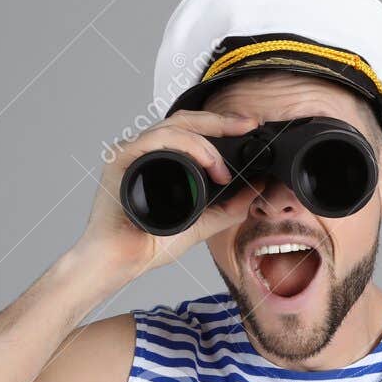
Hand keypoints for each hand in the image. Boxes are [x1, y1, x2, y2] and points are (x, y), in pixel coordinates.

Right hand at [73, 110, 260, 285]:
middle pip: (187, 119)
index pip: (194, 129)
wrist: (122, 261)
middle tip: (247, 124)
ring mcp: (134, 151)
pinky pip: (158, 139)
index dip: (222, 124)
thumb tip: (258, 188)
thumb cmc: (149, 244)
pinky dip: (187, 146)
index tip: (249, 126)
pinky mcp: (122, 157)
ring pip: (174, 125)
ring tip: (223, 171)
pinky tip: (207, 164)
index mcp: (162, 159)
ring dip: (206, 142)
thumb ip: (230, 207)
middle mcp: (147, 151)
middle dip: (221, 120)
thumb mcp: (203, 223)